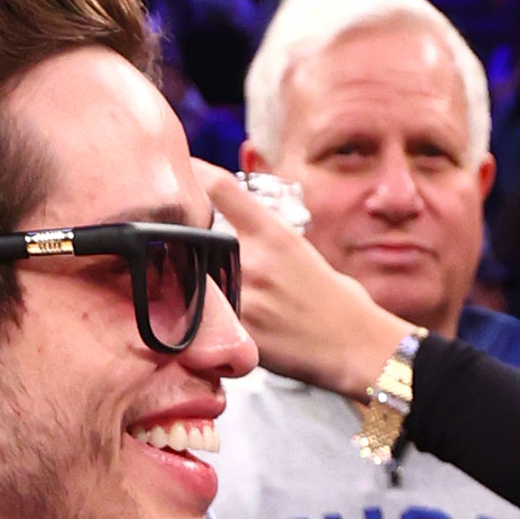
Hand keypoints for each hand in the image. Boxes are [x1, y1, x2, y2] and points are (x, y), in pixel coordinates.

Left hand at [193, 159, 413, 397]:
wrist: (355, 345)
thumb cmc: (331, 298)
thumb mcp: (299, 249)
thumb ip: (259, 232)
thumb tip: (222, 218)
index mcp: (273, 233)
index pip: (218, 187)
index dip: (191, 173)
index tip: (178, 173)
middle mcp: (254, 259)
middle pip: (191, 229)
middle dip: (176, 232)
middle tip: (164, 232)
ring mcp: (243, 296)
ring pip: (187, 274)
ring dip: (178, 274)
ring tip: (174, 277)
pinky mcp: (236, 332)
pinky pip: (199, 315)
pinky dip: (192, 313)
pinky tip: (194, 314)